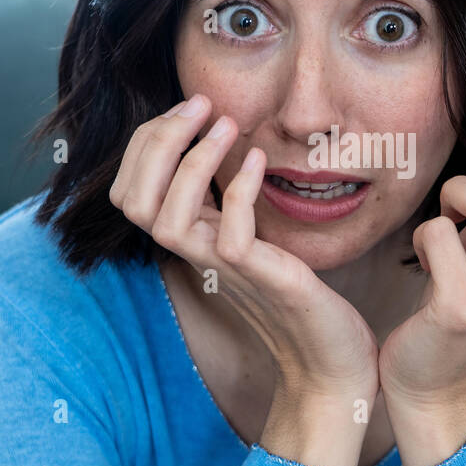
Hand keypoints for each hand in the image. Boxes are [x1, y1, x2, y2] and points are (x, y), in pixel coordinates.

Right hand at [109, 94, 378, 465]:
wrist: (333, 361)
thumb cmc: (300, 297)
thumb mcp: (255, 238)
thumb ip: (227, 204)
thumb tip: (219, 147)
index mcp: (193, 241)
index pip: (131, 192)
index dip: (148, 144)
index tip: (190, 108)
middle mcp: (199, 255)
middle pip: (135, 202)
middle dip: (158, 142)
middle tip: (200, 104)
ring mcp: (227, 270)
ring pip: (168, 220)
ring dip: (193, 163)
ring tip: (227, 125)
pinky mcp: (265, 281)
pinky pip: (232, 238)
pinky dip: (240, 193)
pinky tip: (258, 161)